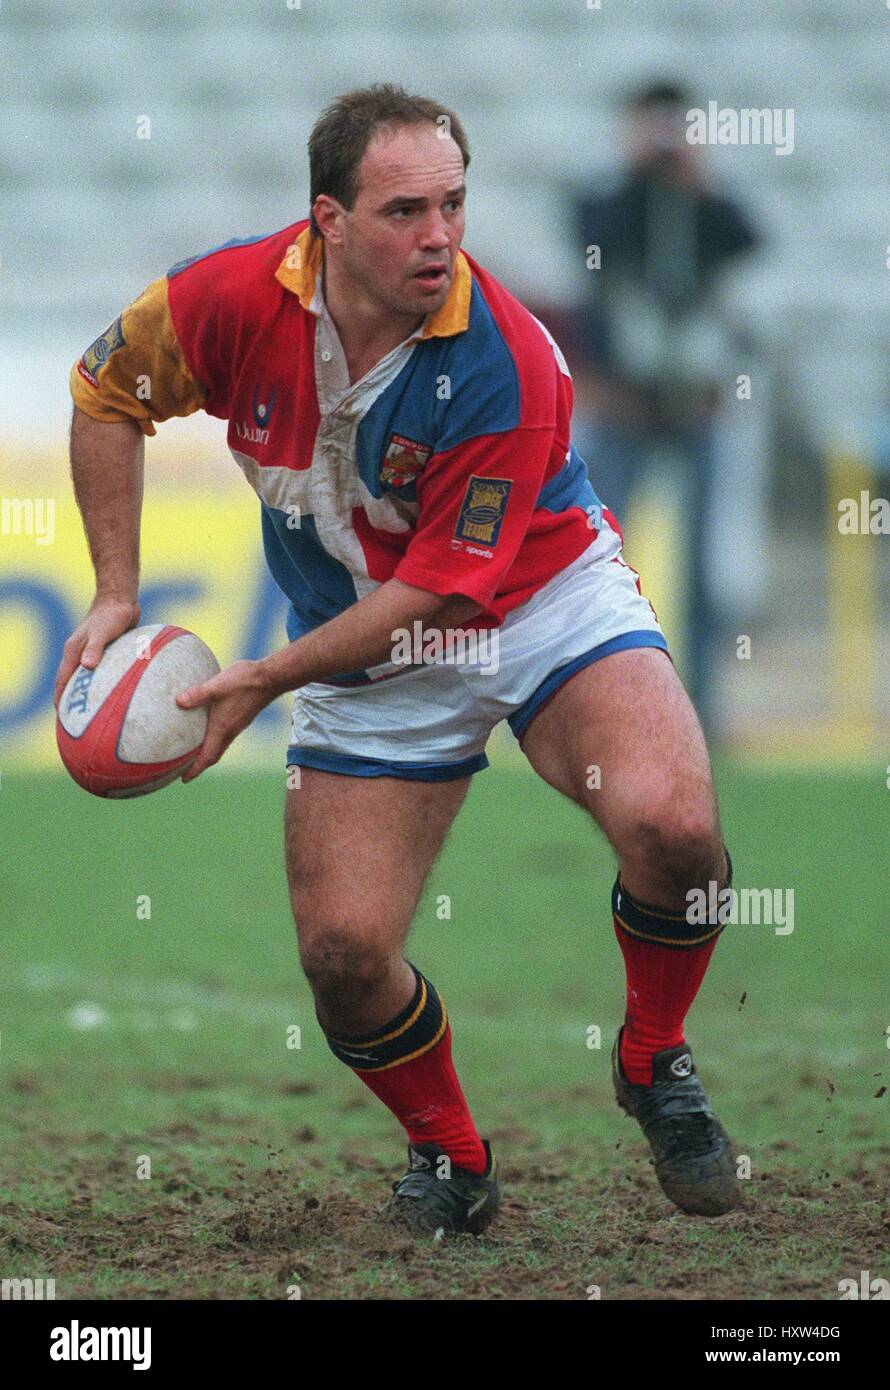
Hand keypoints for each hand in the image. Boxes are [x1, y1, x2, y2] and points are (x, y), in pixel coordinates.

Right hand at [54, 596, 140, 709]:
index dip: (61, 701)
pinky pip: (101, 673)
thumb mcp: (102, 632)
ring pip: (86, 679)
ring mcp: (91, 653)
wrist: (120, 599)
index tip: (63, 720)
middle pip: (70, 683)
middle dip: (71, 702)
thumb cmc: (111, 615)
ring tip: (94, 714)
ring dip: (86, 694)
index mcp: (73, 652)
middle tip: (78, 723)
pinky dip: (102, 685)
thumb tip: (87, 667)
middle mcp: (79, 654)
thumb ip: (95, 648)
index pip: (62, 682)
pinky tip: (113, 695)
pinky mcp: (105, 651)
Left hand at [176, 660, 274, 781]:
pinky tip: (207, 730)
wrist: (271, 678)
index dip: (195, 769)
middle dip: (199, 765)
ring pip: (219, 746)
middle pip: (213, 756)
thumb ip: (198, 694)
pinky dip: (213, 740)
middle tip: (184, 770)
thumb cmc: (245, 682)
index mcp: (222, 728)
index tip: (183, 780)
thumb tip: (179, 702)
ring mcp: (236, 725)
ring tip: (192, 753)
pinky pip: (224, 736)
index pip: (208, 756)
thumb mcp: (217, 686)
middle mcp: (230, 731)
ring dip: (206, 753)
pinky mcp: (240, 718)